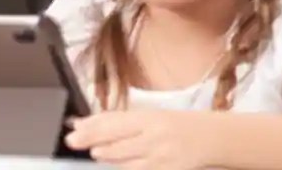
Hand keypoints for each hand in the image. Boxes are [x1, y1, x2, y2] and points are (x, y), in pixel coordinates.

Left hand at [66, 110, 213, 169]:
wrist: (208, 138)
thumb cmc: (172, 125)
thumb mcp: (145, 117)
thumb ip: (114, 121)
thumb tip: (82, 123)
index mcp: (149, 119)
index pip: (115, 124)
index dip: (91, 129)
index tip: (73, 132)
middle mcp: (156, 138)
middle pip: (119, 143)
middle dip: (95, 143)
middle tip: (75, 142)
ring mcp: (162, 158)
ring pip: (128, 162)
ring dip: (110, 158)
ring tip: (97, 153)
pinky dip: (126, 168)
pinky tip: (118, 165)